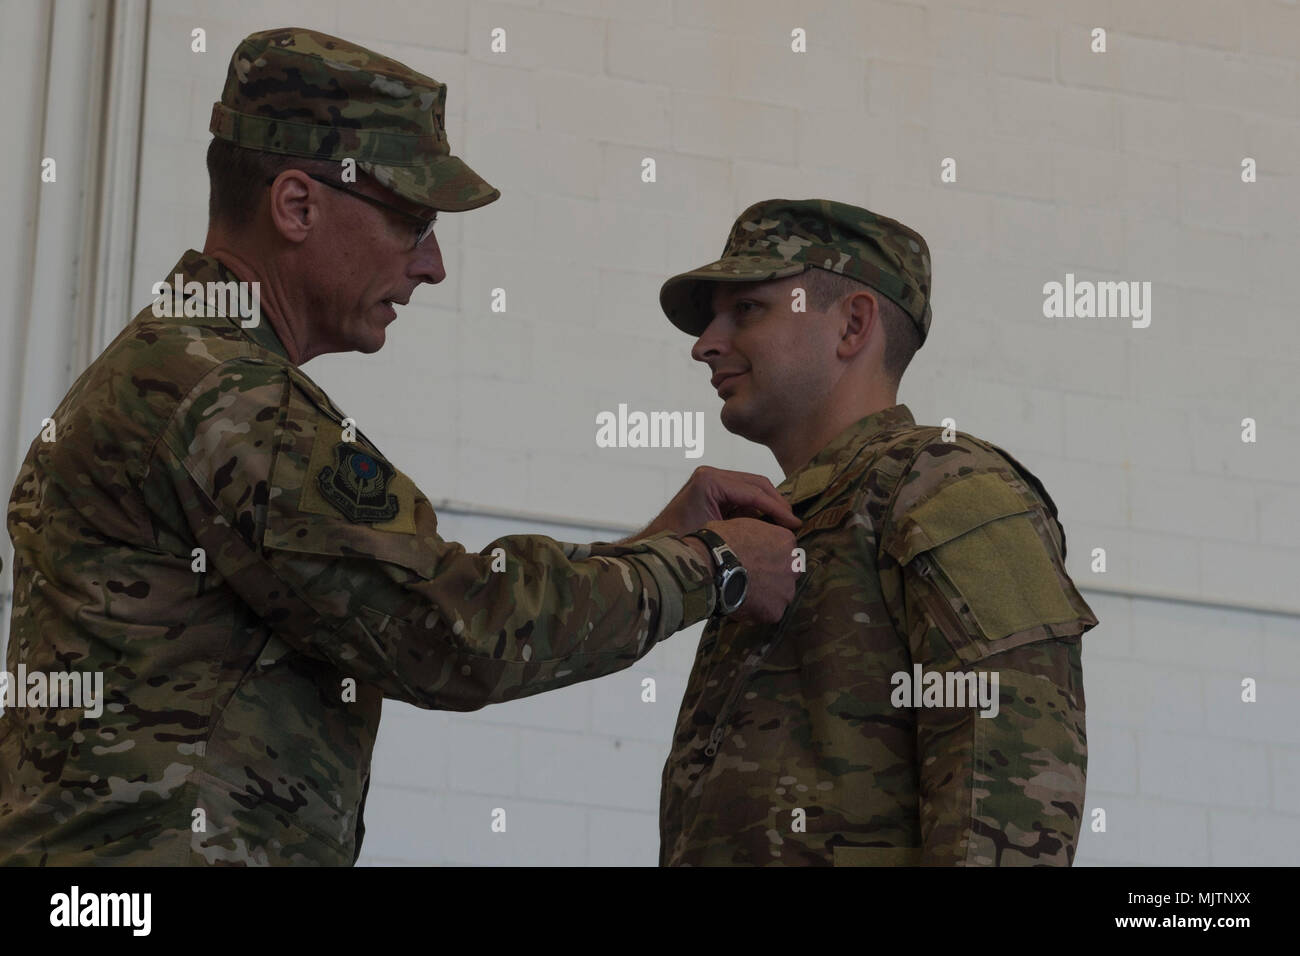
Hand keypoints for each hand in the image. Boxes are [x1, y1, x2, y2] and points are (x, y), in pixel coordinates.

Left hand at [628, 466, 799, 540]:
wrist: (657, 554)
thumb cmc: (681, 547)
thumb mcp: (718, 536)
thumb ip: (747, 528)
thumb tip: (780, 533)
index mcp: (710, 480)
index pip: (754, 491)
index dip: (778, 508)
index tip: (795, 524)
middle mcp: (711, 475)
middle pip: (757, 484)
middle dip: (778, 504)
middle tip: (795, 525)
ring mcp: (712, 481)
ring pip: (753, 489)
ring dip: (771, 506)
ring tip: (787, 527)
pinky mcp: (714, 491)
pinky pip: (744, 497)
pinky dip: (758, 510)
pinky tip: (770, 526)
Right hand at [701, 517, 797, 624]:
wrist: (709, 565)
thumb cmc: (720, 541)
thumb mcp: (743, 524)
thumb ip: (758, 535)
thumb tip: (753, 542)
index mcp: (786, 542)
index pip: (785, 552)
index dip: (769, 557)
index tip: (756, 561)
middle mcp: (792, 566)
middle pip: (787, 574)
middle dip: (773, 577)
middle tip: (751, 578)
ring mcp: (785, 591)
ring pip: (779, 595)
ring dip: (765, 596)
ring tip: (742, 593)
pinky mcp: (774, 611)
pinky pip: (767, 613)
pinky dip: (755, 612)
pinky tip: (738, 604)